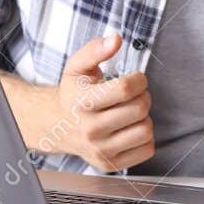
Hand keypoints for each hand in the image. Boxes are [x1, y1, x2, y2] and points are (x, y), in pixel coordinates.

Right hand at [49, 34, 153, 170]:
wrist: (57, 126)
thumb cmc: (73, 94)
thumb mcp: (77, 67)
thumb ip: (95, 50)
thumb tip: (115, 39)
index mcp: (82, 103)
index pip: (125, 89)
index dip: (139, 79)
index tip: (135, 79)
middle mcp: (90, 130)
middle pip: (139, 108)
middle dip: (142, 96)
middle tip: (131, 96)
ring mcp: (100, 150)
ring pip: (146, 130)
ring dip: (144, 118)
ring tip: (130, 113)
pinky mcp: (110, 164)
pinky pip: (147, 149)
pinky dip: (144, 137)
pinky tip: (129, 129)